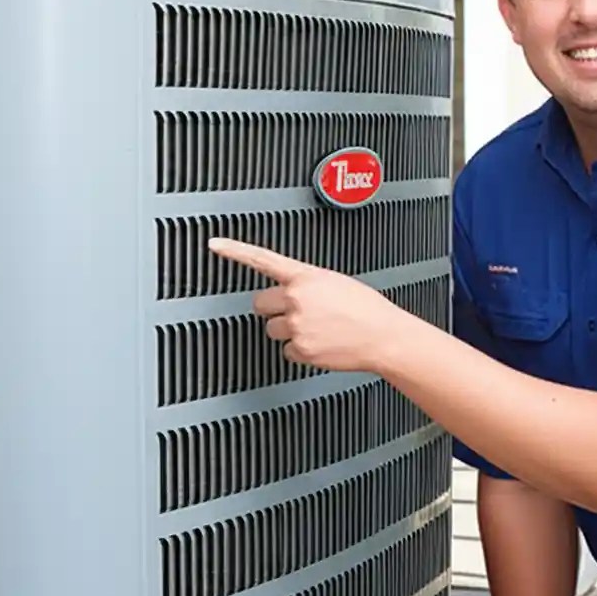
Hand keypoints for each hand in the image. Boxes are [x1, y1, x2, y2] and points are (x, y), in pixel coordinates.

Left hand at [207, 237, 411, 372]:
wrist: (383, 336)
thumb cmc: (365, 308)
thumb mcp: (334, 282)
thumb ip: (307, 284)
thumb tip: (292, 292)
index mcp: (305, 276)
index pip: (262, 259)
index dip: (234, 251)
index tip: (213, 244)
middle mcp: (296, 299)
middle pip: (260, 304)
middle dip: (274, 309)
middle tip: (297, 312)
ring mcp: (296, 325)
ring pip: (272, 329)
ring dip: (288, 330)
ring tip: (316, 328)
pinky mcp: (301, 349)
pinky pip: (287, 351)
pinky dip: (301, 350)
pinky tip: (321, 343)